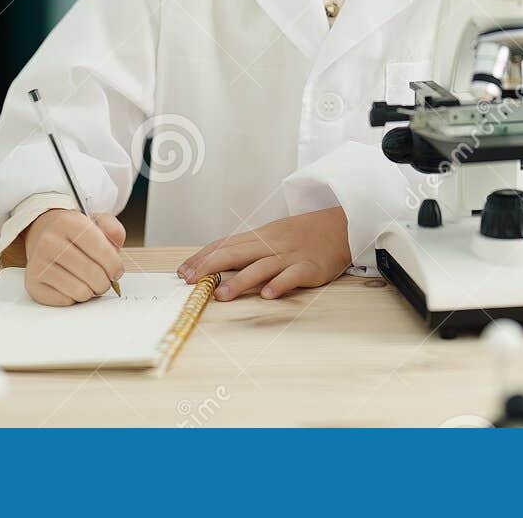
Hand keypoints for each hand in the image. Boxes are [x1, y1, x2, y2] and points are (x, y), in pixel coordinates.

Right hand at [23, 209, 125, 305]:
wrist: (43, 235)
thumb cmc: (75, 234)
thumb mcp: (97, 222)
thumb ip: (113, 230)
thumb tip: (116, 246)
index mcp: (68, 223)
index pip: (102, 250)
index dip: (115, 265)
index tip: (117, 270)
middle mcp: (49, 241)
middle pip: (94, 275)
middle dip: (105, 281)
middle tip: (103, 278)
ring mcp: (38, 263)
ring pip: (81, 292)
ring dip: (90, 290)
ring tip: (87, 280)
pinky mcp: (32, 283)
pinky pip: (66, 301)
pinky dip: (74, 297)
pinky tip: (70, 284)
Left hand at [177, 207, 350, 300]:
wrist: (340, 226)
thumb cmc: (301, 235)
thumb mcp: (271, 236)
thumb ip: (248, 249)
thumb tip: (216, 262)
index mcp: (259, 236)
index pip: (225, 245)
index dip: (203, 257)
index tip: (183, 271)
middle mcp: (270, 245)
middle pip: (236, 253)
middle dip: (210, 267)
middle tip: (191, 281)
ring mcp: (289, 256)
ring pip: (260, 267)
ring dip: (240, 281)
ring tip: (221, 296)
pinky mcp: (309, 268)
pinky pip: (292, 276)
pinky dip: (279, 284)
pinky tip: (268, 294)